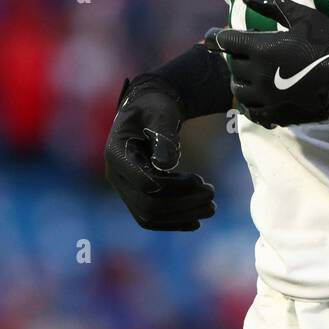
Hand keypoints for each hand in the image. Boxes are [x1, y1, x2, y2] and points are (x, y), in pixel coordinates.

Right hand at [104, 76, 215, 229]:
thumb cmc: (155, 107)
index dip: (171, 186)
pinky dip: (173, 221)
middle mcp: (116, 174)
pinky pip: (151, 216)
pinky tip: (196, 221)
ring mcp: (124, 187)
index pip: (141, 182)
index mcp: (117, 152)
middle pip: (146, 204)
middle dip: (182, 204)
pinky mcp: (135, 194)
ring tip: (211, 207)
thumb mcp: (161, 114)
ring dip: (182, 215)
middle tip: (212, 195)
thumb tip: (165, 164)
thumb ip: (164, 136)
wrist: (148, 110)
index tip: (198, 179)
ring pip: (149, 215)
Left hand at [212, 0, 328, 127]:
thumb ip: (272, 5)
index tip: (223, 35)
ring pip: (239, 91)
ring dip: (241, 81)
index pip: (228, 42)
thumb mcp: (303, 16)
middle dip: (237, 57)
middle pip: (232, 66)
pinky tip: (259, 98)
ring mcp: (267, 98)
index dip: (224, 36)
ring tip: (252, 75)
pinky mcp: (277, 114)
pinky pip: (253, 112)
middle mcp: (258, 75)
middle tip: (249, 52)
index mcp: (262, 49)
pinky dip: (251, 104)